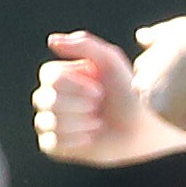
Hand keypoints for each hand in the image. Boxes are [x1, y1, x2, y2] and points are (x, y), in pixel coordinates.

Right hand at [37, 33, 163, 164]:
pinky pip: (50, 143)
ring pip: (46, 122)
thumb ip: (84, 44)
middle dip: (78, 105)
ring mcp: (50, 122)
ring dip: (79, 123)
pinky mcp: (54, 146)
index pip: (49, 76)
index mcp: (60, 75)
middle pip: (44, 99)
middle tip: (99, 107)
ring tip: (97, 123)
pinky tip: (90, 138)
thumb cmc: (128, 93)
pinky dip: (74, 141)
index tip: (100, 90)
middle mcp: (50, 97)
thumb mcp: (110, 61)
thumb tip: (51, 40)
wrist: (141, 129)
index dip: (74, 85)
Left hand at [131, 16, 185, 131]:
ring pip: (179, 113)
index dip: (183, 90)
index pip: (162, 87)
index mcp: (142, 65)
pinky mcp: (165, 112)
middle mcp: (141, 84)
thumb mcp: (170, 32)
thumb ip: (156, 37)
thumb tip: (141, 36)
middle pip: (170, 101)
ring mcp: (151, 99)